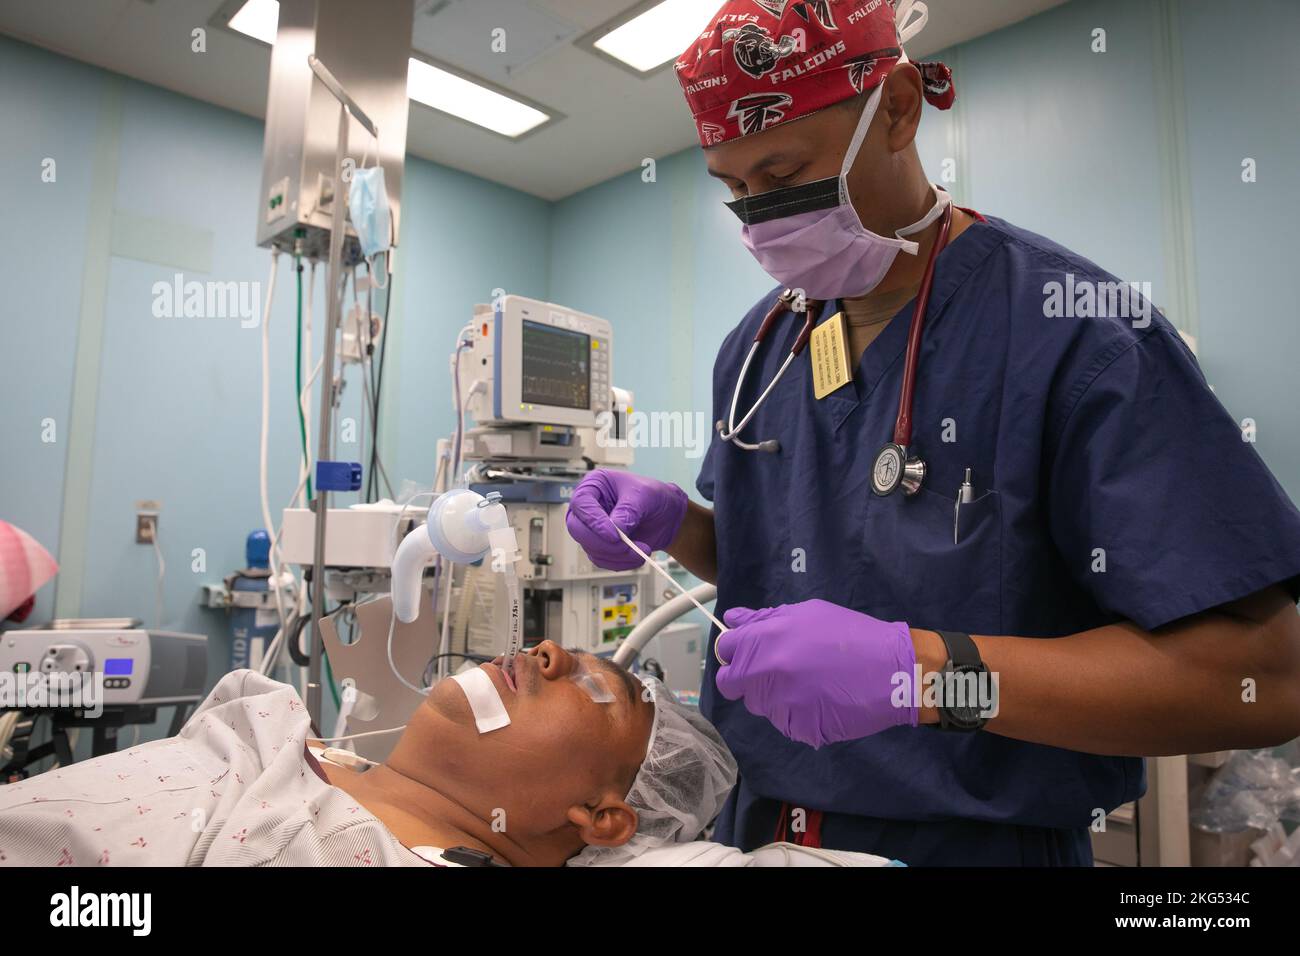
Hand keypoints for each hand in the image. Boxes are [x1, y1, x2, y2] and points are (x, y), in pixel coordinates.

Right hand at [565, 470, 688, 570]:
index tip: (614, 536)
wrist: (666, 515)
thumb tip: (616, 530)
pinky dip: (619, 563)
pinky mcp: (599, 546)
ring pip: (590, 548)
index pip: (581, 503)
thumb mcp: (645, 495)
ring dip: (617, 556)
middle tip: (626, 547)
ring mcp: (591, 528)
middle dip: (602, 544)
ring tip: (643, 550)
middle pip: (577, 529)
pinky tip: (637, 557)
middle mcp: (587, 507)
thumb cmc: (653, 496)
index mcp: (594, 485)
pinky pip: (601, 560)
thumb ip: (628, 511)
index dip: (594, 521)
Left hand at [715, 599, 917, 748]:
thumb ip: (764, 619)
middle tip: (776, 673)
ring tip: (809, 684)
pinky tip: (822, 701)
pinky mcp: (799, 728)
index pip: (726, 652)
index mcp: (766, 640)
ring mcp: (782, 704)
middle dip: (747, 679)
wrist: (894, 669)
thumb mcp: (807, 614)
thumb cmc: (852, 635)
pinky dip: (798, 715)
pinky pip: (785, 723)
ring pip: (760, 706)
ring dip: (775, 697)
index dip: (735, 653)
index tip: (749, 655)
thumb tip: (732, 620)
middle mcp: (767, 673)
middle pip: (733, 684)